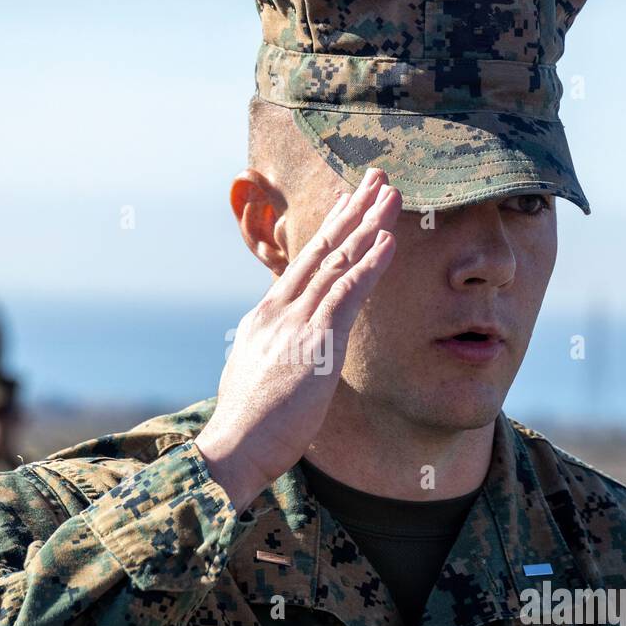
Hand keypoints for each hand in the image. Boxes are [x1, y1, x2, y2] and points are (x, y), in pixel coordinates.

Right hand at [196, 167, 399, 510]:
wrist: (232, 448)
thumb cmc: (246, 428)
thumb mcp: (259, 379)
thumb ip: (274, 357)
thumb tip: (284, 355)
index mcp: (265, 318)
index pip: (304, 265)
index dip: (331, 231)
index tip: (349, 203)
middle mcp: (279, 310)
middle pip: (321, 250)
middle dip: (352, 210)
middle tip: (376, 177)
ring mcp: (295, 323)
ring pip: (337, 262)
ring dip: (368, 225)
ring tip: (392, 193)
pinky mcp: (314, 343)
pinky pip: (347, 294)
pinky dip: (370, 264)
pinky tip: (388, 240)